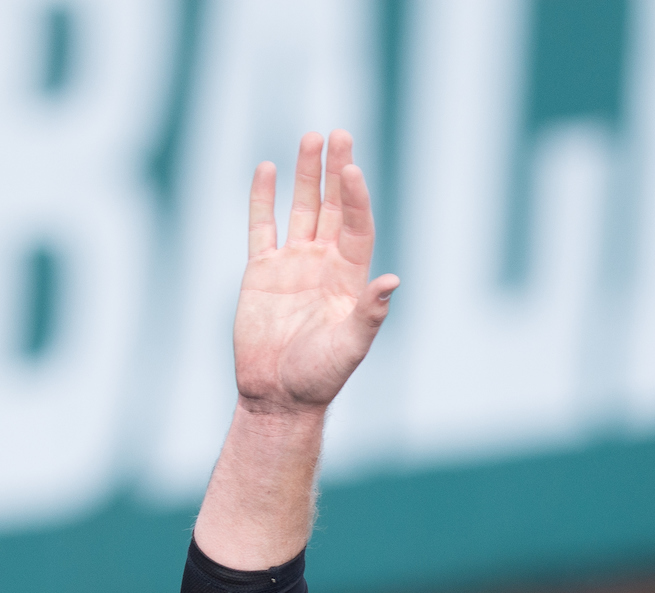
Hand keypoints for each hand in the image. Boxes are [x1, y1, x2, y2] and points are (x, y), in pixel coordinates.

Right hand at [231, 129, 398, 414]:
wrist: (278, 396)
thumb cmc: (320, 376)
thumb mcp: (351, 346)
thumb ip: (370, 314)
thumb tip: (392, 282)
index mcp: (350, 278)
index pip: (357, 226)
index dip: (356, 197)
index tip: (352, 168)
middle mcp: (324, 264)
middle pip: (334, 207)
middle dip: (336, 171)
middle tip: (339, 133)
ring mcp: (293, 264)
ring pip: (301, 208)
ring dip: (306, 175)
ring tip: (310, 138)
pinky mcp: (261, 271)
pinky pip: (262, 227)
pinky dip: (263, 198)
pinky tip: (267, 168)